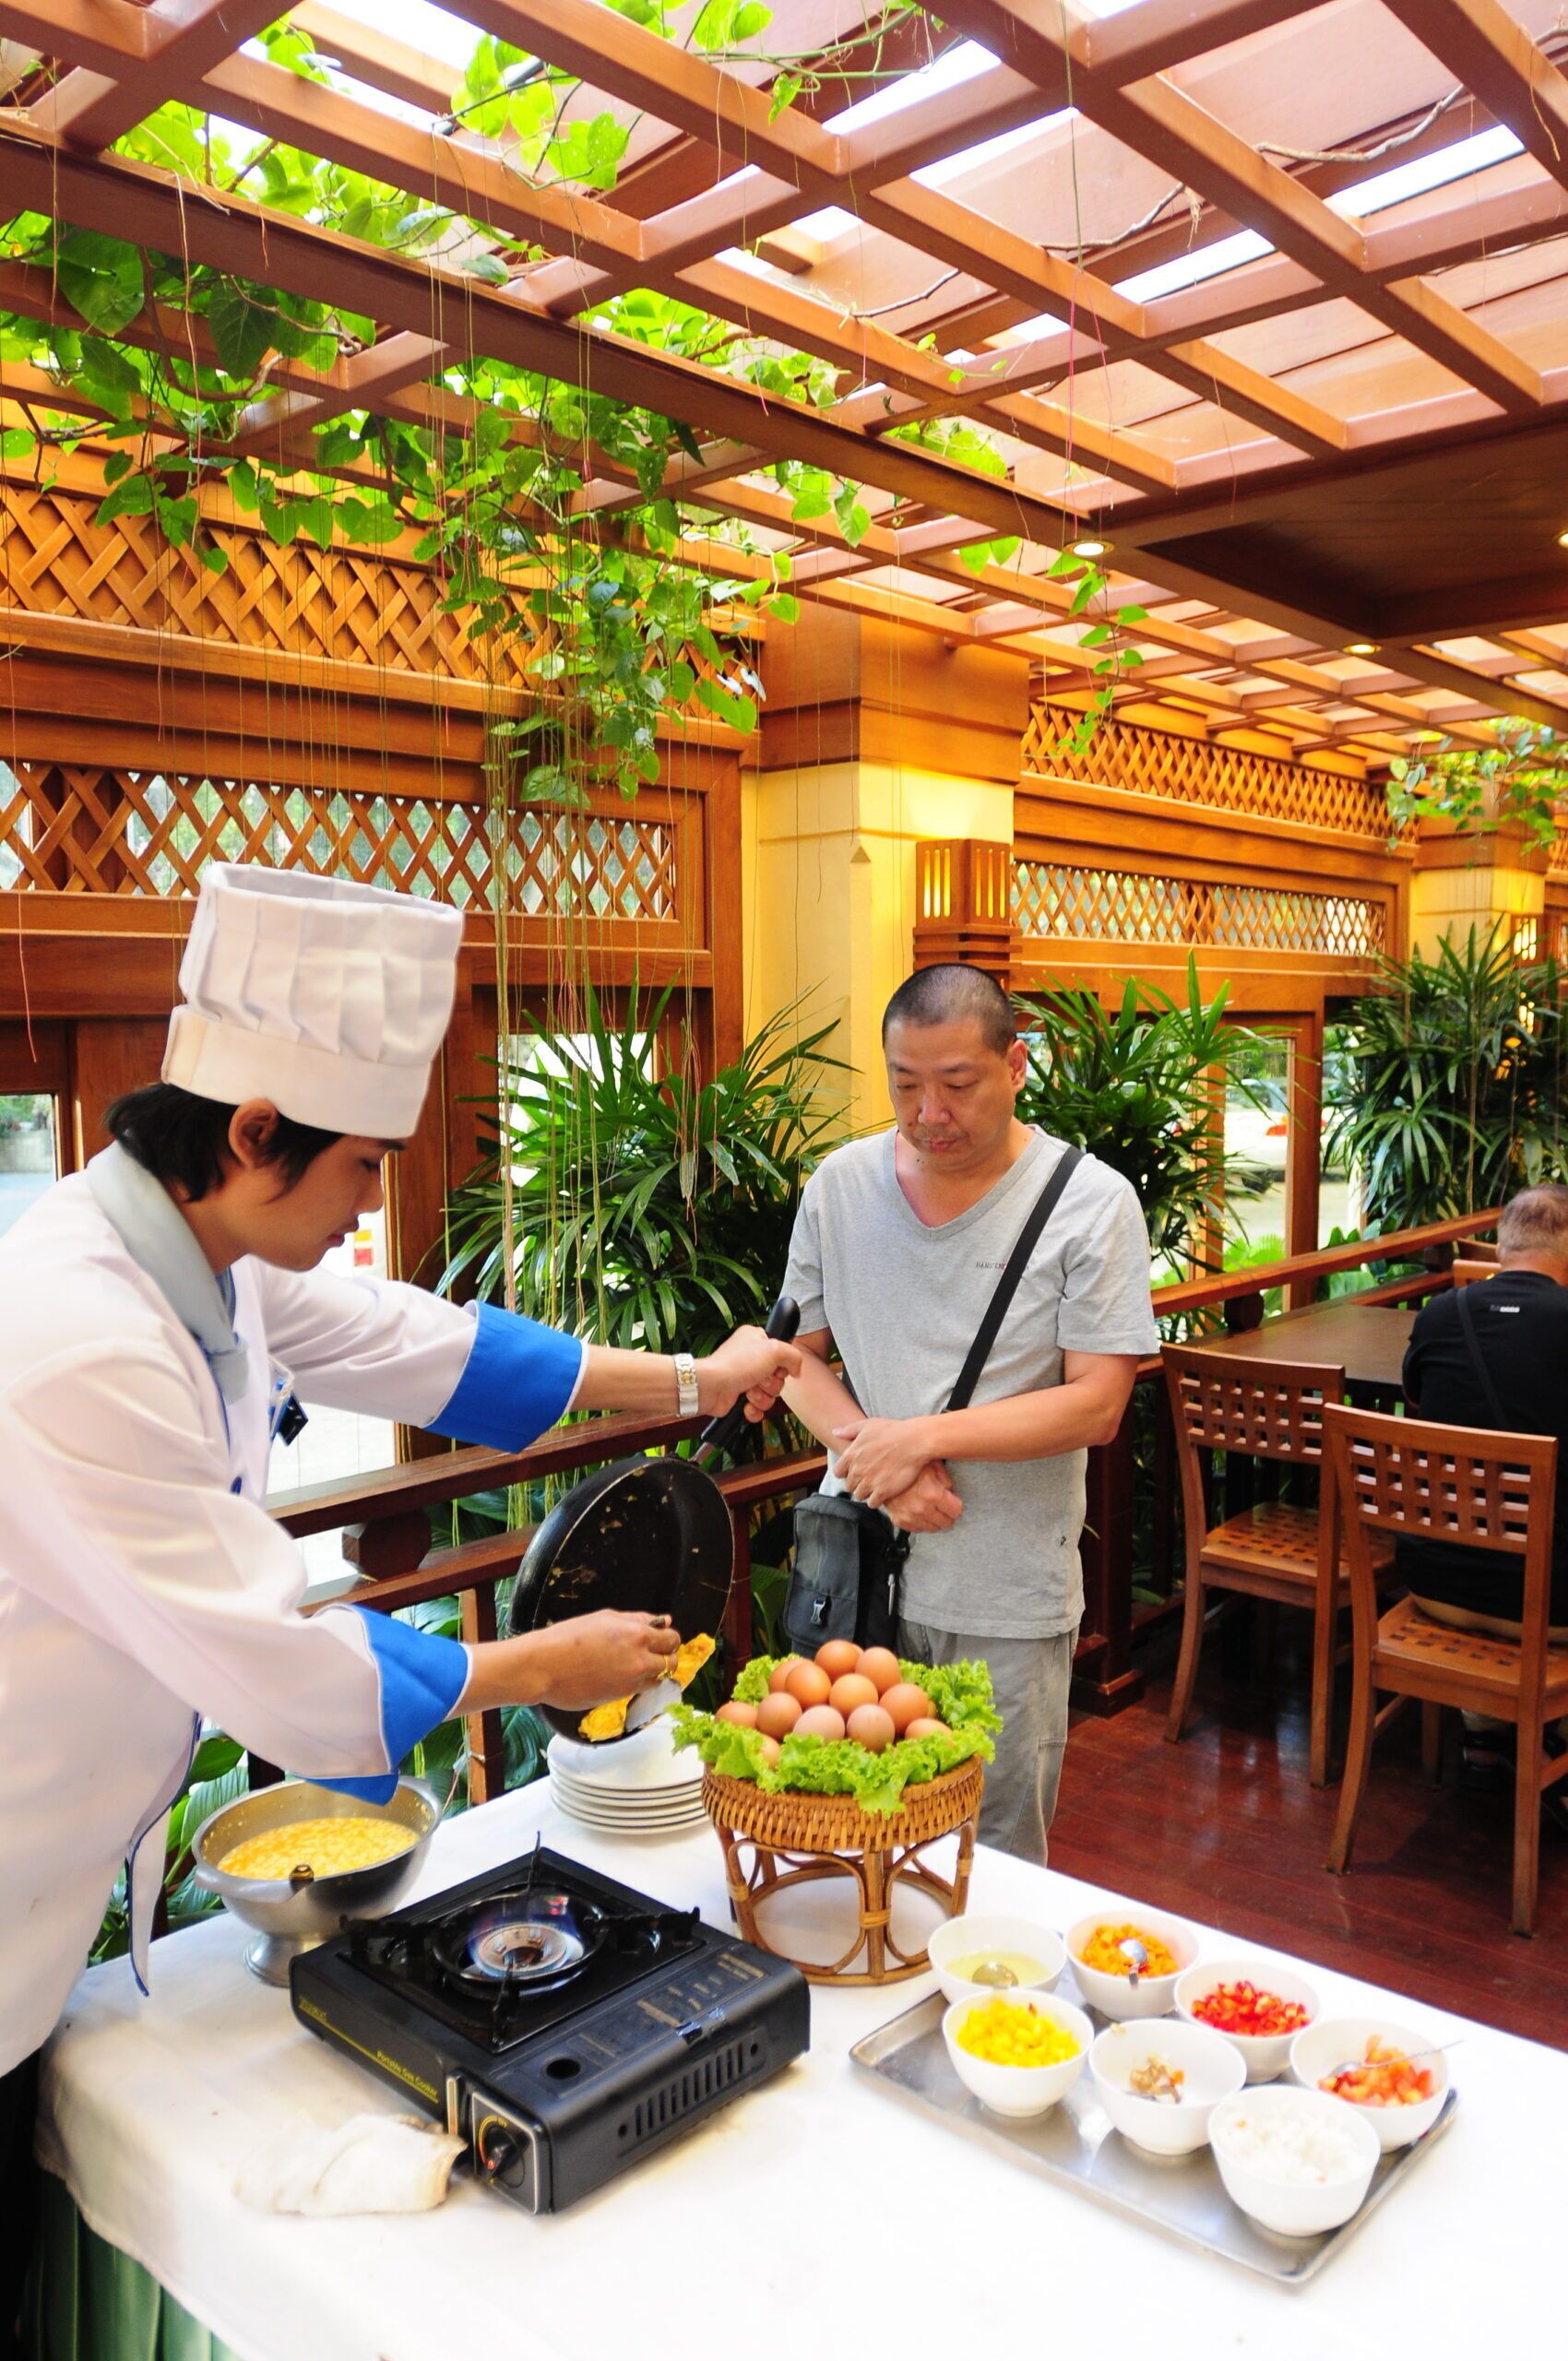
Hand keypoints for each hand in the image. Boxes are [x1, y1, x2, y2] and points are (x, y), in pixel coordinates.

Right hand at [529, 1611, 682, 1708]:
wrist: (543, 1666)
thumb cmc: (568, 1637)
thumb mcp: (604, 1618)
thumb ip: (637, 1620)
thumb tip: (664, 1621)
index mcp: (636, 1633)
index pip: (671, 1637)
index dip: (667, 1638)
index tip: (660, 1638)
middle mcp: (639, 1658)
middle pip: (672, 1660)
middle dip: (667, 1656)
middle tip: (652, 1653)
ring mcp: (631, 1680)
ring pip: (660, 1677)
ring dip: (655, 1672)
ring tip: (636, 1665)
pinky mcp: (621, 1696)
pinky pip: (642, 1688)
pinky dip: (640, 1682)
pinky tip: (624, 1675)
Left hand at [698, 1324, 802, 1422]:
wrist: (711, 1387)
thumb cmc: (736, 1364)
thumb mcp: (774, 1349)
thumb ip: (794, 1356)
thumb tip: (796, 1369)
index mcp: (756, 1339)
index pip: (782, 1353)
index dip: (783, 1364)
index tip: (777, 1367)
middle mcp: (750, 1358)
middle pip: (778, 1376)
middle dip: (772, 1384)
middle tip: (760, 1379)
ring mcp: (744, 1377)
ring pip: (769, 1393)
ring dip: (763, 1397)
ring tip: (749, 1392)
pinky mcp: (739, 1396)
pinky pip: (758, 1407)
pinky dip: (755, 1409)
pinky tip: (747, 1405)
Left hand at [831, 1414, 939, 1509]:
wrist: (914, 1441)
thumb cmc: (893, 1430)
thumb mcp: (868, 1425)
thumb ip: (849, 1430)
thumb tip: (835, 1432)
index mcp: (851, 1455)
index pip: (839, 1472)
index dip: (847, 1472)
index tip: (857, 1471)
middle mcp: (857, 1470)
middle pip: (850, 1485)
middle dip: (857, 1483)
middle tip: (870, 1478)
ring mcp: (869, 1482)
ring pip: (859, 1495)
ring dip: (866, 1492)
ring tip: (877, 1486)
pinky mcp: (882, 1492)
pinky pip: (872, 1503)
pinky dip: (876, 1500)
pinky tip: (884, 1493)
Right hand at [883, 1461, 962, 1533]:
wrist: (884, 1471)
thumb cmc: (908, 1466)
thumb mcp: (933, 1464)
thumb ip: (946, 1478)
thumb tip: (951, 1489)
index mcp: (932, 1494)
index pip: (956, 1511)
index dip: (956, 1504)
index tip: (952, 1501)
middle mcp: (921, 1508)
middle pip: (947, 1523)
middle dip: (947, 1514)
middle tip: (943, 1505)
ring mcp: (910, 1516)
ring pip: (933, 1528)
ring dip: (934, 1519)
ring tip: (930, 1507)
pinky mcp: (900, 1520)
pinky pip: (918, 1529)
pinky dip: (920, 1521)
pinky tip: (919, 1510)